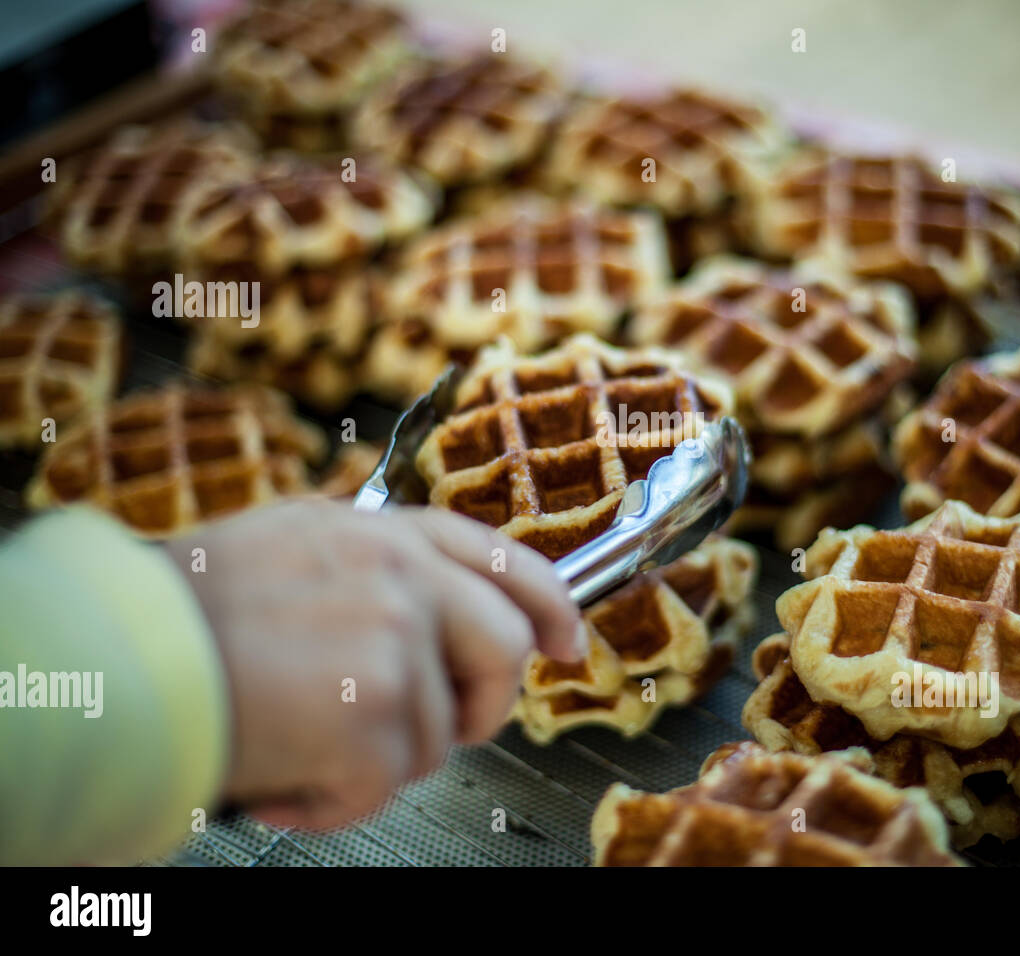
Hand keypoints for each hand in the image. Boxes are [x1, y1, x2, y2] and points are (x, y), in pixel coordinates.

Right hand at [164, 500, 582, 829]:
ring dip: (379, 760)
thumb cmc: (182, 616)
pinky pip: (388, 784)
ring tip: (307, 748)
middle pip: (505, 644)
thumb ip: (366, 570)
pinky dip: (333, 801)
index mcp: (377, 533)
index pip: (499, 555)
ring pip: (442, 731)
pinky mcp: (380, 707)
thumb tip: (422, 617)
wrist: (124, 657)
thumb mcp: (286, 550)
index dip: (547, 601)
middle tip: (448, 731)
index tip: (565, 641)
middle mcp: (399, 574)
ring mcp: (396, 636)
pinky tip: (286, 778)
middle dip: (485, 704)